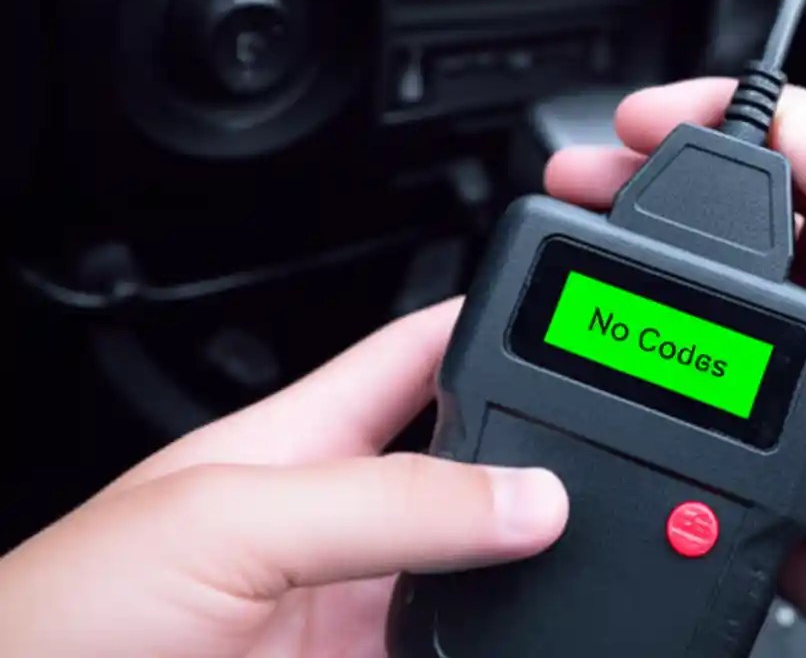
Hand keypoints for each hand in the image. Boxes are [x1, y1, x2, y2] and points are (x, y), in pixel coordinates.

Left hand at [0, 299, 568, 657]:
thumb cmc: (58, 626)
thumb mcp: (224, 524)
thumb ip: (381, 502)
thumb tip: (525, 495)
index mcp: (296, 443)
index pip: (416, 354)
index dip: (494, 319)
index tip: (575, 314)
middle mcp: (336, 526)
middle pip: (469, 471)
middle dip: (540, 457)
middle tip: (613, 464)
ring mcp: (352, 615)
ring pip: (480, 578)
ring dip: (535, 569)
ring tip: (597, 556)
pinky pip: (461, 652)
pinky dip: (504, 643)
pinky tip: (546, 634)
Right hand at [546, 80, 805, 655]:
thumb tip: (803, 124)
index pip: (795, 148)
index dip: (714, 120)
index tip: (644, 122)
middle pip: (732, 206)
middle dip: (650, 178)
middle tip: (581, 177)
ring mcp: (793, 354)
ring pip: (701, 274)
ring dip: (636, 246)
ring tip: (573, 234)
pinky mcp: (755, 414)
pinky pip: (688, 349)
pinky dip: (643, 326)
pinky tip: (609, 325)